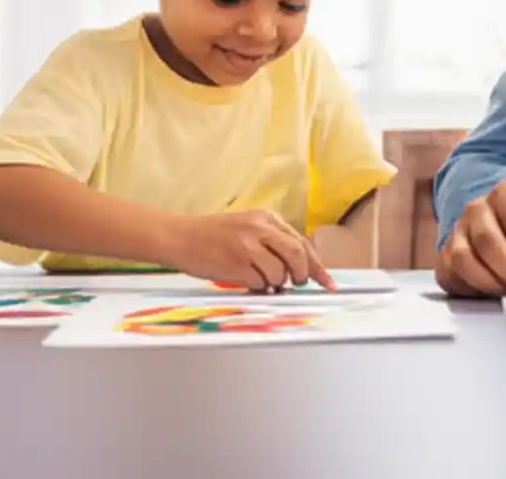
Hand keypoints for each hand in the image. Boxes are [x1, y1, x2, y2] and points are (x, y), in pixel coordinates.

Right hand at [163, 210, 335, 291]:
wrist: (178, 236)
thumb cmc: (211, 236)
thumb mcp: (246, 228)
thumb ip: (272, 241)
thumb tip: (300, 267)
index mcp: (266, 218)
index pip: (301, 242)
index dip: (316, 265)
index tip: (328, 282)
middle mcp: (260, 228)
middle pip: (298, 256)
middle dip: (301, 275)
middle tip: (295, 284)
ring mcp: (248, 246)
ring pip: (279, 273)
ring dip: (273, 283)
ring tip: (257, 278)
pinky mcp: (236, 263)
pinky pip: (259, 283)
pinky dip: (257, 287)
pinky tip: (245, 281)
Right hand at [435, 180, 505, 296]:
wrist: (499, 228)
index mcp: (505, 194)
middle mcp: (476, 208)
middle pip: (488, 241)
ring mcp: (456, 232)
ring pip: (463, 259)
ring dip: (490, 283)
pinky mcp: (443, 257)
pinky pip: (451, 276)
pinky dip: (472, 290)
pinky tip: (492, 294)